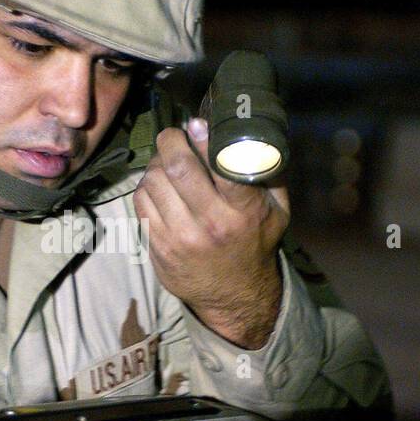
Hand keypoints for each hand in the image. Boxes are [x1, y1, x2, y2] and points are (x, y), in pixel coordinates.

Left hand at [132, 117, 289, 349]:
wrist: (236, 296)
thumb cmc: (256, 242)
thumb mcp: (278, 210)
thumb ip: (267, 172)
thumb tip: (248, 130)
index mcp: (244, 212)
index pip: (219, 165)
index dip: (203, 138)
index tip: (196, 124)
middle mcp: (210, 225)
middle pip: (177, 167)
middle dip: (171, 141)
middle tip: (173, 135)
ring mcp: (180, 238)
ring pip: (153, 181)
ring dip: (157, 163)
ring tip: (166, 162)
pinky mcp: (158, 247)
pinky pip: (141, 202)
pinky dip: (147, 186)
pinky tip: (159, 186)